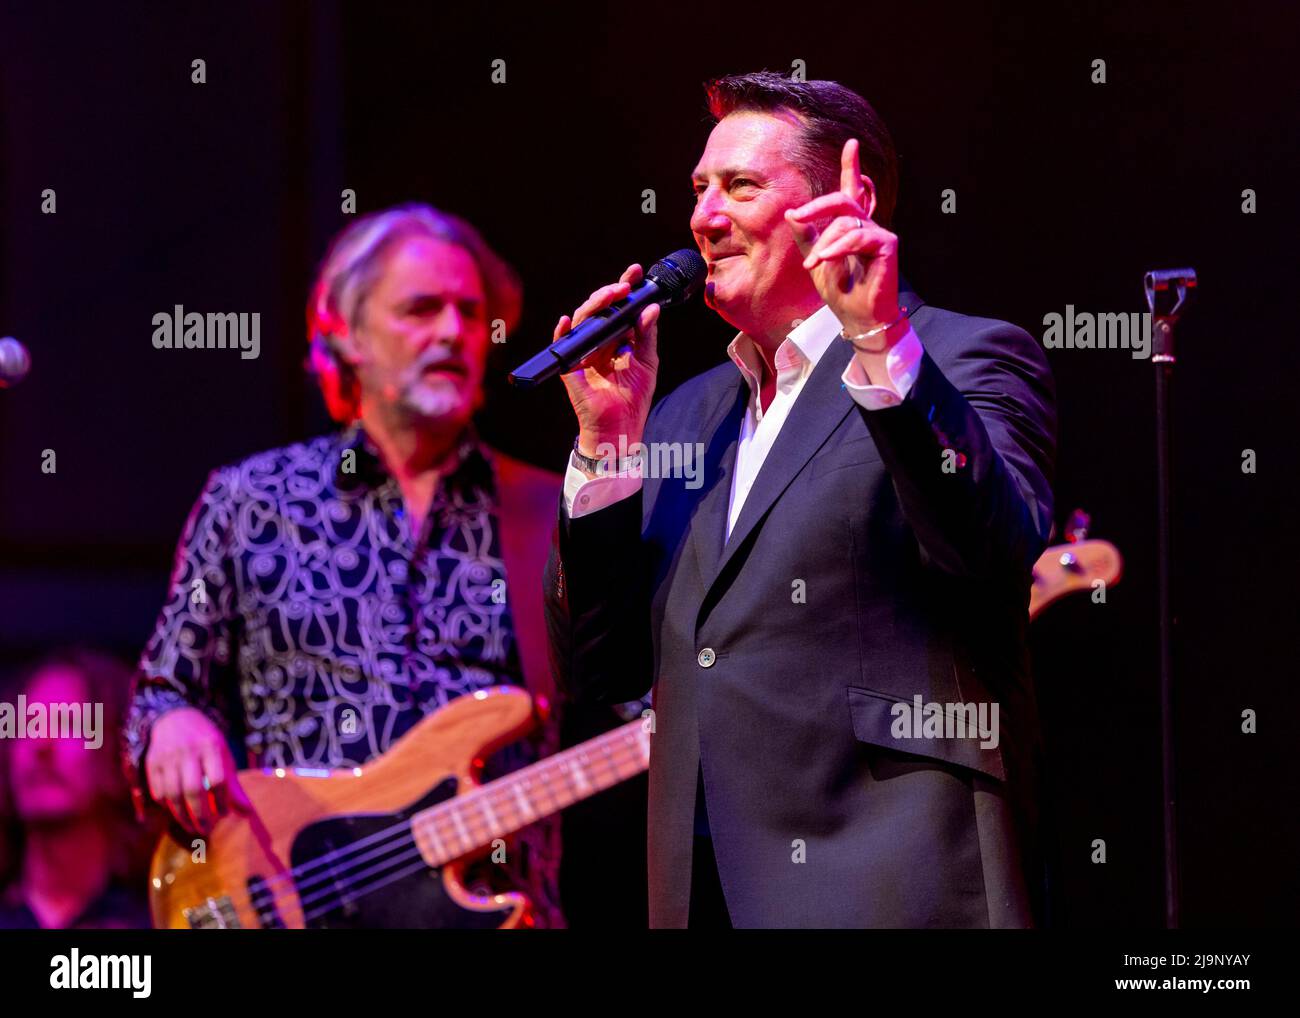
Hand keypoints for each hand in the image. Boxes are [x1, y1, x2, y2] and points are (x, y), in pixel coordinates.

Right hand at [144, 707, 251, 835]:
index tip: (223, 815)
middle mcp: (189, 751)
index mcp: (211, 746)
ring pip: (173, 794)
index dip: (221, 802)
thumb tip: (247, 812)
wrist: (174, 717)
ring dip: (181, 815)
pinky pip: (158, 791)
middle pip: (193, 789)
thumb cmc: (205, 741)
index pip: (217, 780)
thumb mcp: (223, 754)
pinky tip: (175, 812)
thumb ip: (233, 784)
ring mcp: (168, 757)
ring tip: (191, 827)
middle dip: (199, 814)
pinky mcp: (152, 763)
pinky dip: (166, 806)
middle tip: (205, 830)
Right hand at [553, 263, 658, 456]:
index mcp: (618, 337)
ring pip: (583, 319)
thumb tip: (651, 308)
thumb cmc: (633, 396)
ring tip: (611, 294)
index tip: (636, 272)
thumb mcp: (647, 361)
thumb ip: (647, 334)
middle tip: (625, 285)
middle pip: (600, 308)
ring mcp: (584, 351)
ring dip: (595, 303)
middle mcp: (600, 340)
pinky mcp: (571, 366)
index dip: (626, 287)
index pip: (619, 306)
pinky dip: (562, 332)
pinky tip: (567, 321)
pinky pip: (562, 345)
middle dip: (611, 291)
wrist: (621, 426)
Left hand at [784, 138, 902, 342]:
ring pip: (844, 223)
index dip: (852, 167)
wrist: (857, 316)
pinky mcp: (887, 244)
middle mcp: (866, 225)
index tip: (852, 144)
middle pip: (843, 201)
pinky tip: (826, 260)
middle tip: (798, 214)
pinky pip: (857, 236)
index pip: (852, 192)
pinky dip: (838, 248)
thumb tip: (792, 213)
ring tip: (813, 264)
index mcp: (851, 227)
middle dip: (817, 206)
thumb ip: (807, 237)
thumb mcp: (816, 261)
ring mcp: (878, 233)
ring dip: (824, 243)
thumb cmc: (841, 291)